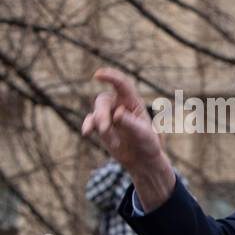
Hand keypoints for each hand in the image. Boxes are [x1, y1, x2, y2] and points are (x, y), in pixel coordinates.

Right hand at [81, 67, 174, 209]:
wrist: (142, 159)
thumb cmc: (147, 143)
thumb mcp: (143, 134)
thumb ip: (130, 123)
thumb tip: (117, 113)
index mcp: (133, 102)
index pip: (122, 85)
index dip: (110, 77)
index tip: (98, 74)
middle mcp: (119, 105)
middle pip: (103, 101)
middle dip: (102, 114)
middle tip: (105, 129)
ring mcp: (109, 115)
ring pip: (96, 112)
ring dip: (100, 124)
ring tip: (112, 140)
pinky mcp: (101, 126)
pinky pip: (90, 121)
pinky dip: (88, 126)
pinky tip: (86, 132)